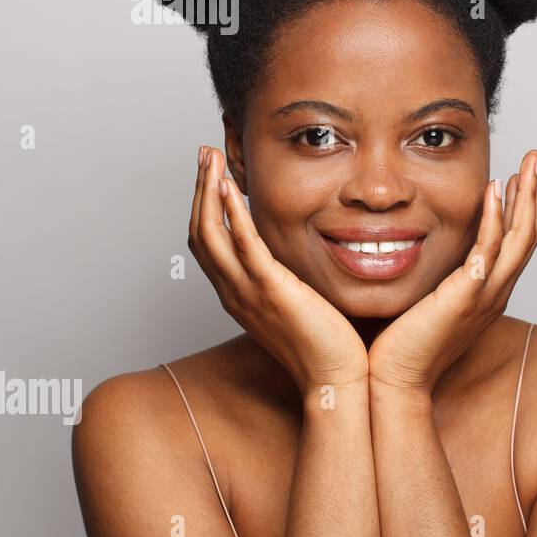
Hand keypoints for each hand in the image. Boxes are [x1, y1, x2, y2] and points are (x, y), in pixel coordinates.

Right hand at [189, 145, 368, 394]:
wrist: (337, 381)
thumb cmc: (328, 348)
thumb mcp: (301, 305)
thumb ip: (293, 280)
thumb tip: (302, 260)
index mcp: (241, 296)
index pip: (210, 245)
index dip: (206, 208)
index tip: (213, 176)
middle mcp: (235, 293)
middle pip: (200, 233)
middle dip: (199, 190)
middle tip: (204, 155)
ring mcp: (249, 292)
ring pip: (211, 234)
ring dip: (208, 191)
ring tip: (209, 158)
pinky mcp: (271, 291)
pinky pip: (243, 246)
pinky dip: (232, 214)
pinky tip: (230, 187)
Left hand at [367, 150, 536, 395]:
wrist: (391, 382)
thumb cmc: (400, 347)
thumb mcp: (427, 303)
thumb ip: (436, 278)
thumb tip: (420, 249)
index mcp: (488, 294)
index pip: (518, 244)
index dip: (524, 208)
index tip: (520, 177)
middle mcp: (495, 293)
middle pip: (529, 235)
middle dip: (535, 193)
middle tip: (536, 158)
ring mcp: (485, 296)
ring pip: (521, 239)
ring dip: (526, 197)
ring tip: (528, 165)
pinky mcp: (466, 297)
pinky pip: (489, 250)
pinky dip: (496, 217)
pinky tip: (494, 191)